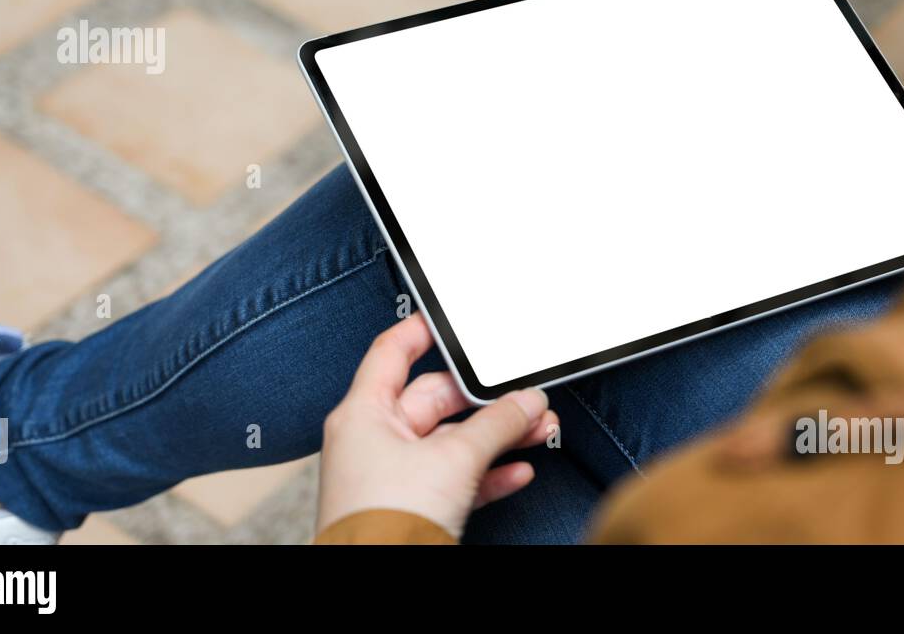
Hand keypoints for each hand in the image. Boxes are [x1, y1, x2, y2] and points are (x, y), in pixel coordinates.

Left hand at [316, 313, 557, 538]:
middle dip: (486, 400)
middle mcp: (374, 439)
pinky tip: (519, 471)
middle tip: (525, 397)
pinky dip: (488, 474)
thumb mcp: (455, 459)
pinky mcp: (413, 506)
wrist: (379, 585)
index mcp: (364, 413)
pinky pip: (455, 478)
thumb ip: (497, 425)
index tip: (452, 318)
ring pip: (452, 441)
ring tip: (538, 431)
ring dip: (497, 437)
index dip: (422, 329)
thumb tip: (528, 402)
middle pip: (435, 399)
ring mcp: (393, 474)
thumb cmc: (388, 522)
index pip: (392, 352)